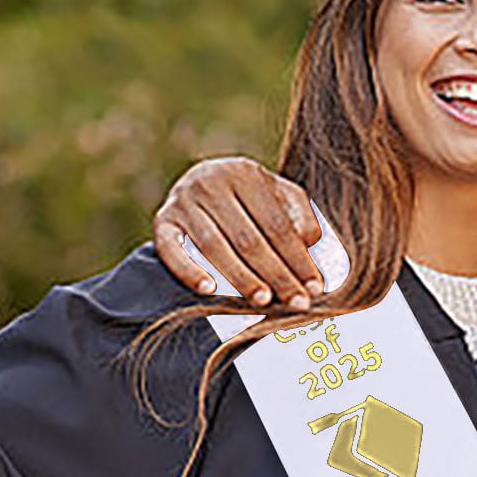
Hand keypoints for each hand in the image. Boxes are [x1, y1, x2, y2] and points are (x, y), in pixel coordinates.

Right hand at [152, 157, 323, 309]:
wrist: (198, 181)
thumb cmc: (249, 197)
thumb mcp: (278, 195)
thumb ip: (299, 216)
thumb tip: (310, 246)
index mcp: (246, 173)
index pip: (277, 225)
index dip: (298, 259)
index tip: (314, 287)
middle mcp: (211, 182)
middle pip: (249, 239)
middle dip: (277, 275)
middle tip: (296, 303)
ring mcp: (182, 202)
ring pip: (215, 247)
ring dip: (241, 277)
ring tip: (263, 300)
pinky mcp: (162, 222)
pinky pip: (171, 250)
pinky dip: (189, 271)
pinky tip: (209, 290)